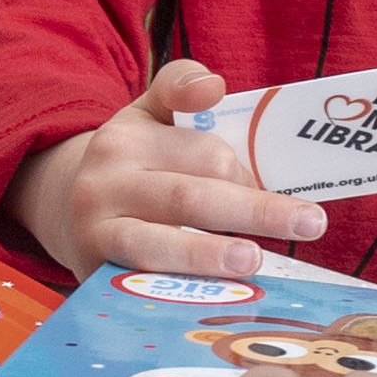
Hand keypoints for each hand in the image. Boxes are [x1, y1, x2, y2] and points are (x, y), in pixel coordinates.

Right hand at [15, 59, 330, 276]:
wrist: (65, 209)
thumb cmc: (130, 163)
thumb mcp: (147, 114)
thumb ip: (180, 87)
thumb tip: (214, 84)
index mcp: (126, 138)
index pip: (203, 154)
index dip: (247, 175)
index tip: (279, 191)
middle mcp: (104, 182)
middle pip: (190, 197)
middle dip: (255, 210)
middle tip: (310, 223)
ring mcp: (97, 231)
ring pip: (158, 243)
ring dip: (208, 254)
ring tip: (253, 260)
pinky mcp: (95, 273)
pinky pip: (143, 282)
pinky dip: (180, 288)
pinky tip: (213, 292)